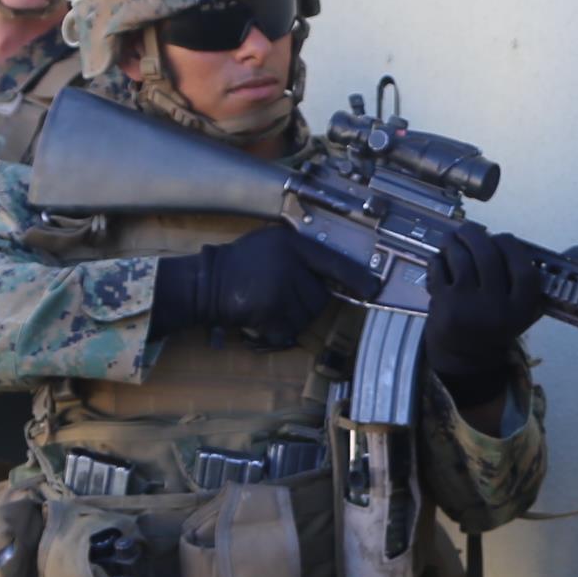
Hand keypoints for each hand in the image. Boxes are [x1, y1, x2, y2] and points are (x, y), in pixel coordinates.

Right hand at [146, 223, 373, 349]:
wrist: (204, 282)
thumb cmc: (237, 264)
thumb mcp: (270, 245)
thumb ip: (298, 254)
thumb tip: (330, 275)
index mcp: (291, 245)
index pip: (333, 261)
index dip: (355, 278)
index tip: (373, 289)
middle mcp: (290, 264)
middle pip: (320, 297)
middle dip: (306, 302)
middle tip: (278, 294)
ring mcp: (281, 288)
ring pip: (306, 316)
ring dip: (291, 317)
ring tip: (266, 303)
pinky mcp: (271, 311)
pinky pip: (290, 330)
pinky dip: (277, 331)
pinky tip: (260, 317)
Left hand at [419, 221, 545, 404]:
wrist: (465, 357)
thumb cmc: (499, 321)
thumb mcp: (526, 306)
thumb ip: (546, 277)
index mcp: (521, 310)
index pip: (524, 270)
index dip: (512, 247)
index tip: (503, 238)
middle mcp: (495, 310)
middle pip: (488, 256)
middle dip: (477, 235)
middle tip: (471, 230)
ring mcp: (467, 308)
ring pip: (460, 258)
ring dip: (454, 241)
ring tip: (454, 239)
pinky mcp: (443, 306)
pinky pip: (439, 268)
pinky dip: (438, 258)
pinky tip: (442, 259)